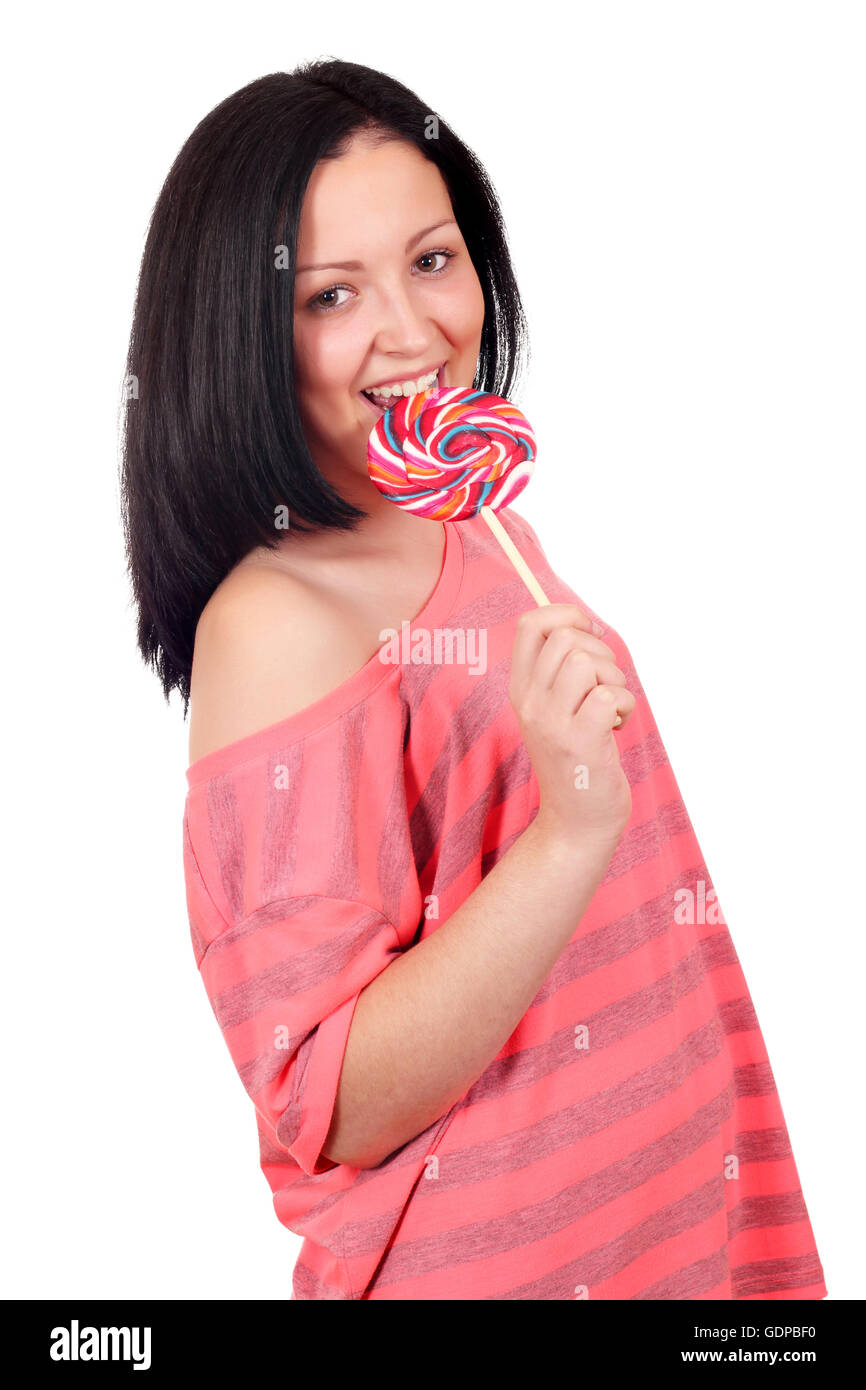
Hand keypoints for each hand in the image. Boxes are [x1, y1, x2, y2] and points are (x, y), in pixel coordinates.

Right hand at [509, 603, 635, 848]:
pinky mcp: (581, 742)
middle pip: (566, 638)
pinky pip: (610, 696)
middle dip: (601, 653)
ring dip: (615, 679)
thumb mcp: (554, 711)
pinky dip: (625, 705)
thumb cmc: (576, 759)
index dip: (567, 615)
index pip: (530, 624)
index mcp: (521, 689)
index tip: (591, 636)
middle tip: (607, 684)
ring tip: (611, 707)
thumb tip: (586, 626)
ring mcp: (552, 723)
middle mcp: (530, 703)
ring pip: (588, 663)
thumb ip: (560, 671)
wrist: (576, 820)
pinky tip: (617, 725)